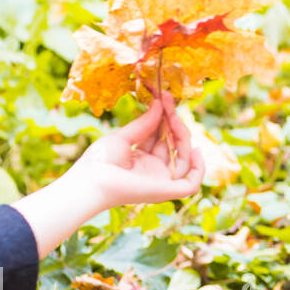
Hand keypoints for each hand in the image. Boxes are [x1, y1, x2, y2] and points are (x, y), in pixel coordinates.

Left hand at [72, 91, 204, 210]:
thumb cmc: (99, 161)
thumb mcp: (123, 137)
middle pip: (175, 146)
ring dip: (184, 138)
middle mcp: (153, 170)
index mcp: (141, 159)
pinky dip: (199, 170)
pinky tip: (195, 150)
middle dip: (174, 123)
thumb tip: (159, 105)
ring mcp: (161, 181)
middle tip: (168, 103)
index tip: (164, 98)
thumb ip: (144, 123)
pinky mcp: (166, 191)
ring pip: (184, 160)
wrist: (91, 180)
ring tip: (174, 119)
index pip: (162, 138)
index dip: (165, 119)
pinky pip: (191, 185)